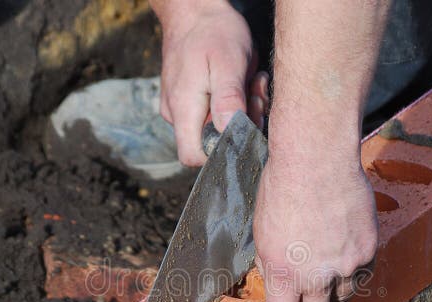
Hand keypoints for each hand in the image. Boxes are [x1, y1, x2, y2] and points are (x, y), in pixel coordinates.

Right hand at [152, 0, 268, 165]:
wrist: (195, 9)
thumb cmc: (213, 32)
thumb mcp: (229, 63)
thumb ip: (228, 100)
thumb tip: (230, 134)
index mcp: (183, 109)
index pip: (194, 156)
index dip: (221, 153)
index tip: (244, 128)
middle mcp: (176, 114)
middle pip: (209, 144)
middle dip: (240, 127)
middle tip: (255, 95)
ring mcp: (180, 108)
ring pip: (216, 129)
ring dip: (241, 112)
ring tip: (251, 83)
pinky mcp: (188, 102)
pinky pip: (214, 114)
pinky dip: (234, 103)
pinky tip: (243, 83)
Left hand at [253, 152, 378, 301]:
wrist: (317, 156)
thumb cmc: (280, 187)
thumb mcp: (261, 232)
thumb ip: (271, 265)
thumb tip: (277, 286)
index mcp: (282, 274)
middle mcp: (315, 276)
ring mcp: (345, 264)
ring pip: (340, 300)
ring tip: (324, 298)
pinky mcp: (368, 249)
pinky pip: (358, 273)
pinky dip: (348, 272)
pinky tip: (341, 257)